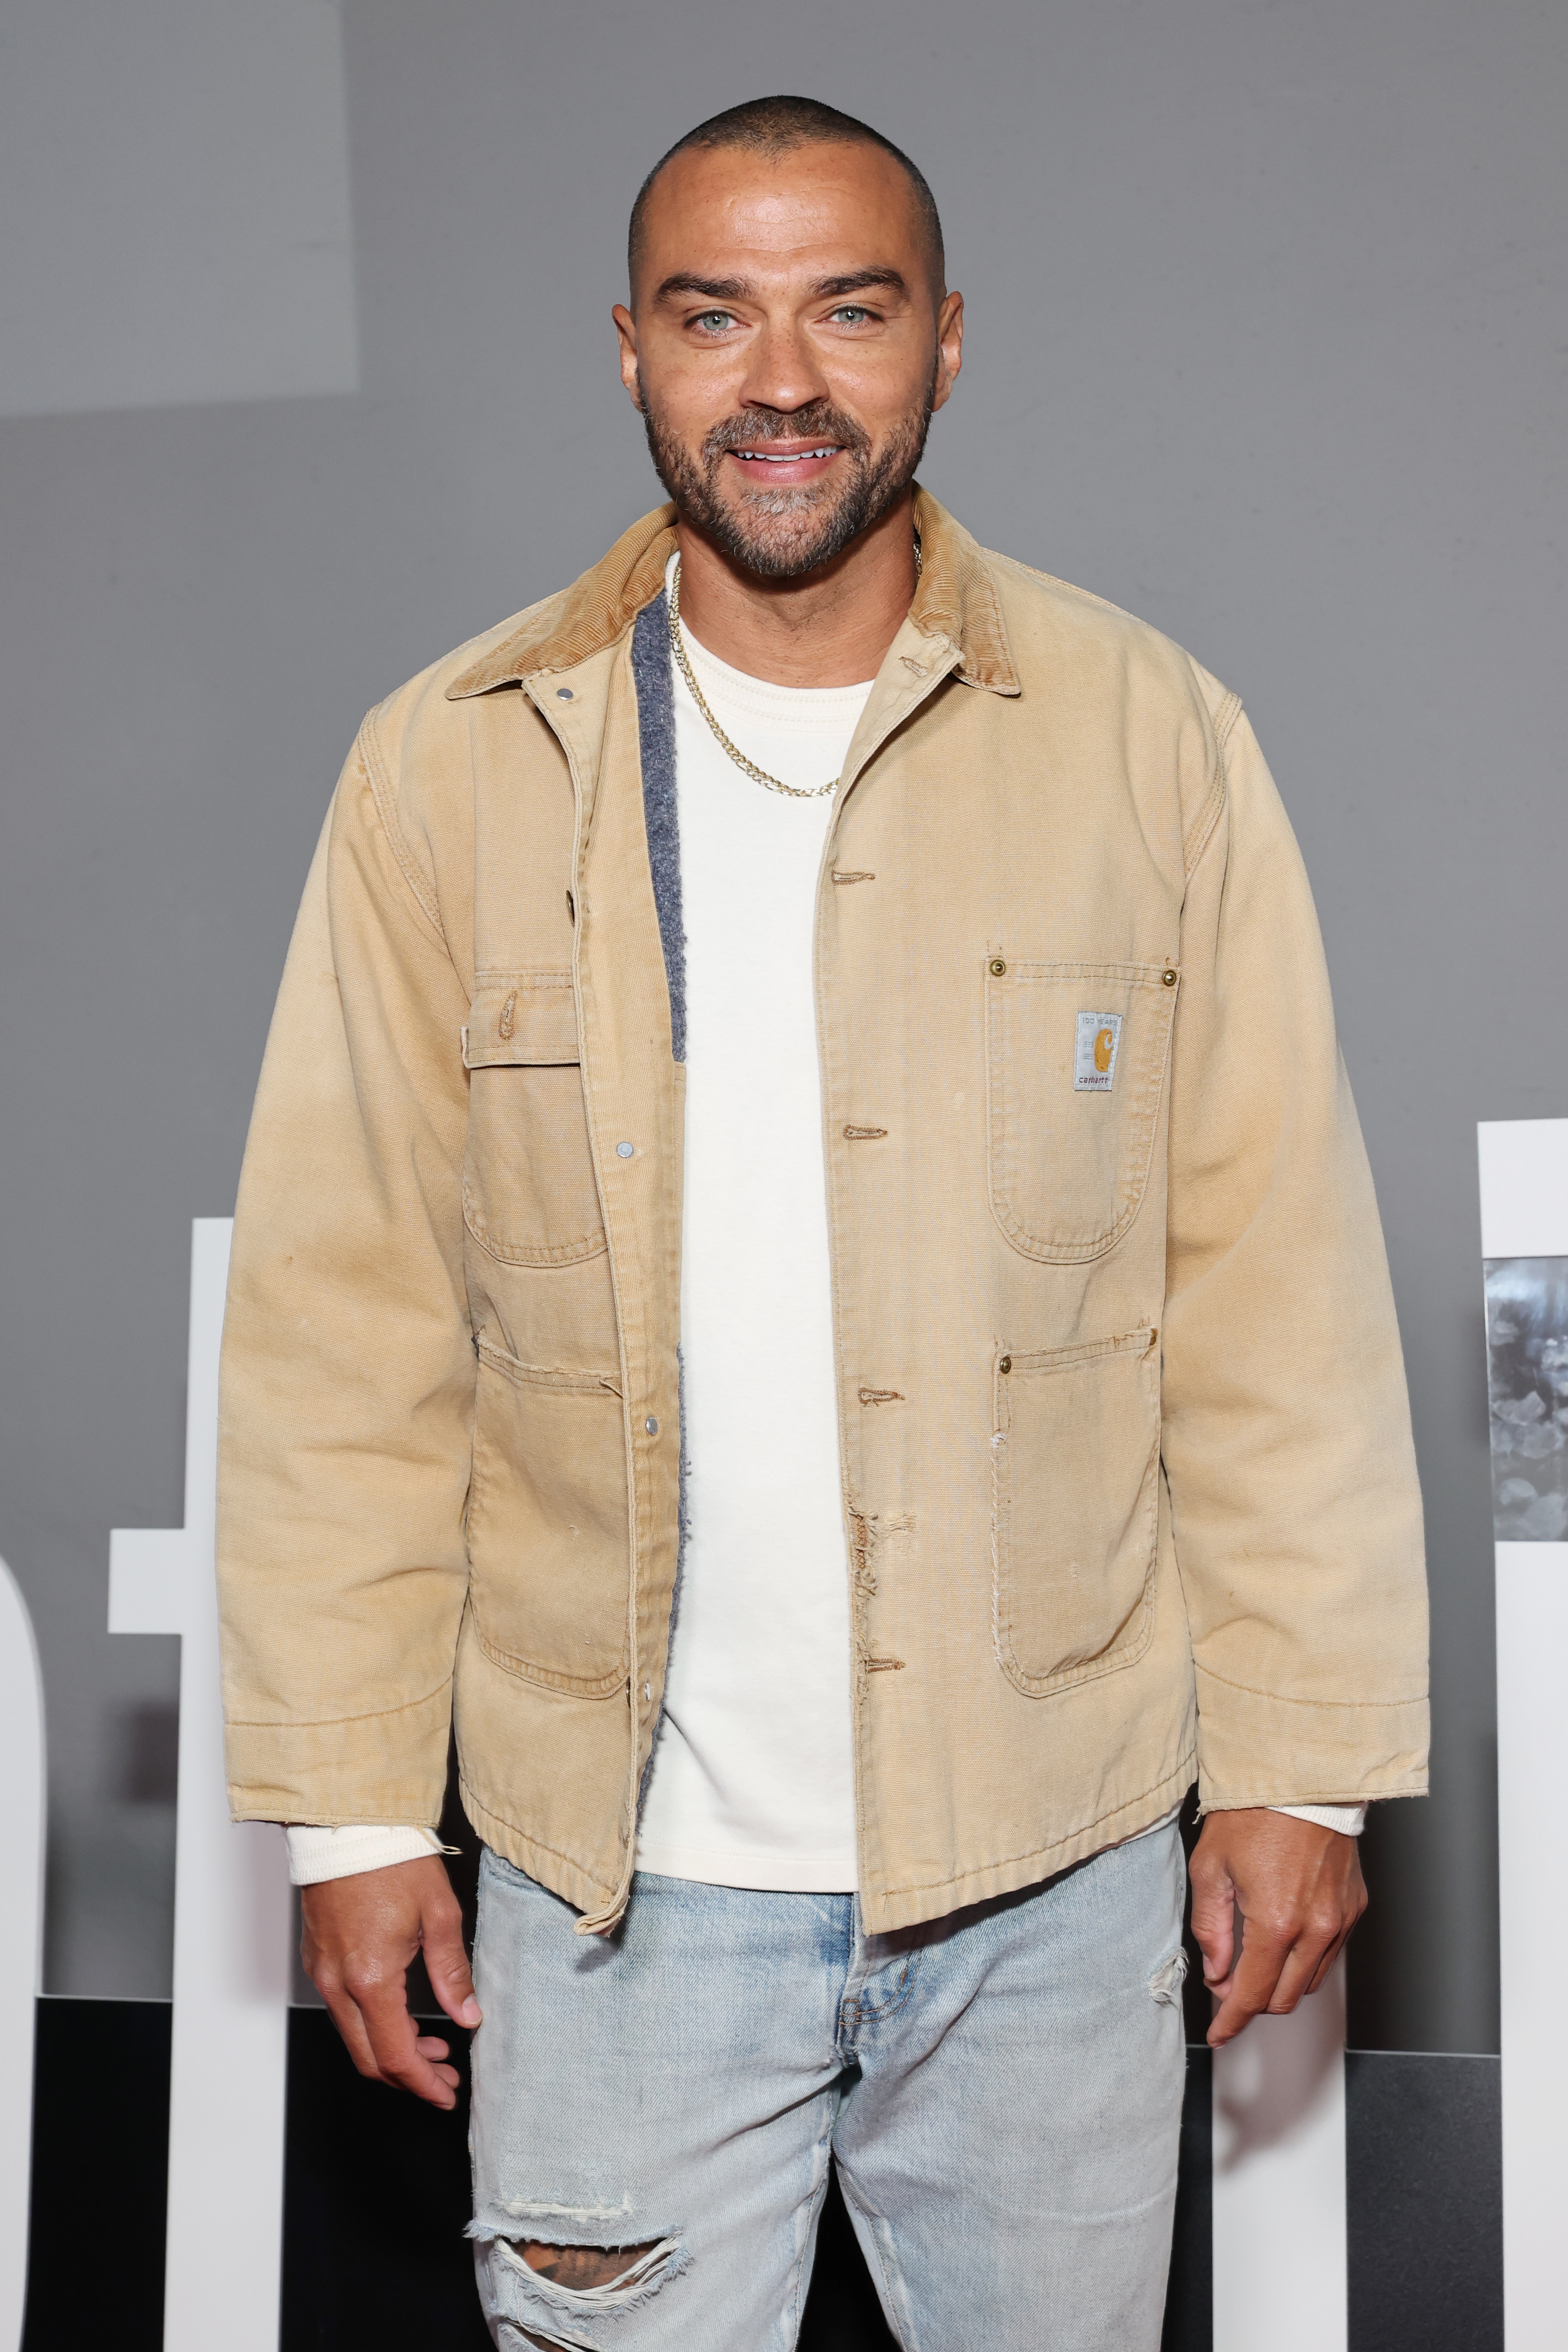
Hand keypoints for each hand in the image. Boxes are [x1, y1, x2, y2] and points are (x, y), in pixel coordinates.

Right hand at [300, 1854, 480, 2108]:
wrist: (347, 1825)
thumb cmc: (393, 1859)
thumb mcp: (439, 1913)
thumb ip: (453, 1972)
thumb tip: (469, 2016)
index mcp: (370, 1977)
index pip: (395, 2055)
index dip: (423, 2082)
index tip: (446, 2093)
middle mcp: (339, 1983)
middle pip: (369, 2058)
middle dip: (409, 2077)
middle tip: (445, 2078)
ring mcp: (323, 1972)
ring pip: (354, 2036)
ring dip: (392, 2051)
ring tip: (433, 2049)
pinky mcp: (319, 1959)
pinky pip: (344, 2010)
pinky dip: (373, 2025)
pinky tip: (403, 2017)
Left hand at [1189, 1809, 1365, 2047]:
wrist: (1301, 1777)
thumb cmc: (1253, 1813)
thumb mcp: (1211, 1868)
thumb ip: (1211, 1929)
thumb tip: (1216, 1972)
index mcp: (1276, 1922)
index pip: (1254, 1994)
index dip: (1232, 2020)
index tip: (1219, 2034)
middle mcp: (1316, 1928)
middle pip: (1286, 1998)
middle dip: (1254, 2002)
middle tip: (1227, 1985)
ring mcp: (1341, 1919)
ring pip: (1311, 1980)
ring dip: (1281, 1982)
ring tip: (1253, 1959)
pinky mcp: (1355, 1907)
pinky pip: (1330, 1952)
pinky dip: (1305, 1958)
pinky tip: (1284, 1937)